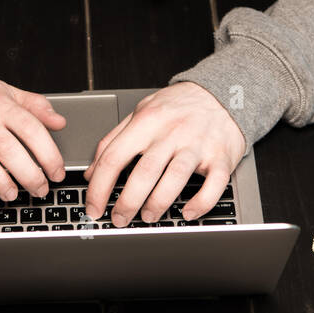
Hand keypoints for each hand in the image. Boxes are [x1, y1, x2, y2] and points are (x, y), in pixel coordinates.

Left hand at [83, 82, 245, 225]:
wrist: (222, 93)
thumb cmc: (179, 105)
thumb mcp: (141, 112)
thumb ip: (113, 140)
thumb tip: (91, 172)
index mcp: (147, 122)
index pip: (114, 157)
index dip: (99, 187)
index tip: (93, 207)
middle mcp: (172, 133)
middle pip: (144, 172)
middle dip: (127, 202)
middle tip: (119, 219)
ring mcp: (198, 145)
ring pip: (175, 178)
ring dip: (158, 204)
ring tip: (148, 216)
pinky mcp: (221, 157)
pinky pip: (213, 184)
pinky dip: (200, 203)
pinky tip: (188, 212)